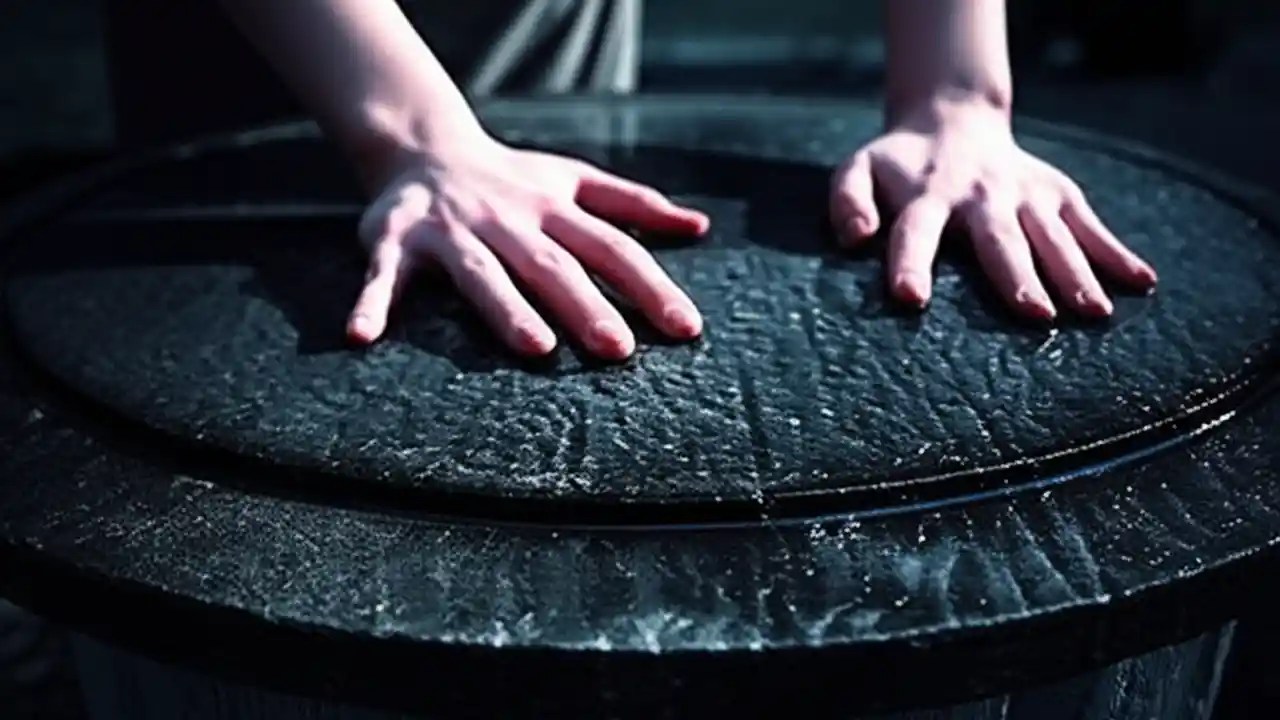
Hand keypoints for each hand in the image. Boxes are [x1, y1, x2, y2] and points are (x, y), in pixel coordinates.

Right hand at [346, 137, 709, 358]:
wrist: (423, 147)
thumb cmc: (512, 180)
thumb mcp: (574, 181)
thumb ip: (633, 204)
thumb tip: (699, 226)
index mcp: (552, 209)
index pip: (610, 248)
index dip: (650, 286)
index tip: (685, 329)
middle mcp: (506, 220)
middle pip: (551, 265)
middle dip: (586, 305)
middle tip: (619, 349)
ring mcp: (450, 231)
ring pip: (480, 273)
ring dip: (506, 310)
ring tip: (535, 348)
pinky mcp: (394, 239)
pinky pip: (382, 275)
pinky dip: (371, 303)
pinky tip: (361, 336)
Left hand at [829, 96, 1157, 319]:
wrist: (951, 122)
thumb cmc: (897, 168)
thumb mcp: (857, 171)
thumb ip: (847, 201)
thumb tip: (856, 237)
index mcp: (926, 197)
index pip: (914, 232)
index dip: (910, 263)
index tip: (911, 299)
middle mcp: (980, 196)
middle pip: (999, 239)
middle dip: (1016, 276)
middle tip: (1033, 314)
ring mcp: (1025, 194)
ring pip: (1052, 237)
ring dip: (1074, 273)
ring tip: (1092, 313)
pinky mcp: (1058, 195)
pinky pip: (1090, 226)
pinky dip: (1116, 252)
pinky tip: (1142, 282)